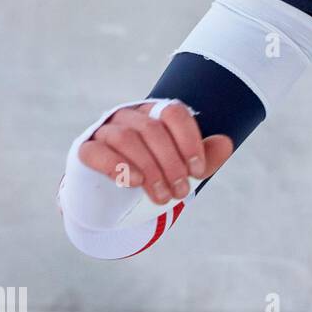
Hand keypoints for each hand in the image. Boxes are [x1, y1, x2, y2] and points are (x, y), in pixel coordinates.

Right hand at [77, 101, 232, 205]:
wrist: (117, 199)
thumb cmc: (155, 176)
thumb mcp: (183, 169)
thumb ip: (205, 157)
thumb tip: (226, 143)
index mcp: (155, 114)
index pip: (174, 113)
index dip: (189, 141)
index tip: (199, 172)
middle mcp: (129, 116)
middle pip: (152, 129)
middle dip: (172, 164)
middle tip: (182, 192)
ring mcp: (104, 130)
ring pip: (126, 138)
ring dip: (150, 170)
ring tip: (163, 197)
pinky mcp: (85, 150)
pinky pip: (97, 151)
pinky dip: (118, 166)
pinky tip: (134, 183)